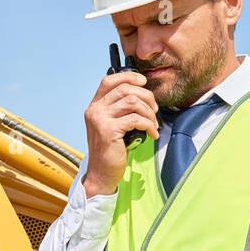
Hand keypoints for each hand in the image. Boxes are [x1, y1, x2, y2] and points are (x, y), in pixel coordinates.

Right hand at [82, 70, 158, 196]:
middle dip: (146, 97)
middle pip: (125, 89)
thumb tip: (142, 94)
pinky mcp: (109, 130)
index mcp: (95, 106)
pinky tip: (152, 134)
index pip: (109, 80)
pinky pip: (136, 119)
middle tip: (154, 110)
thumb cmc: (110, 151)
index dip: (128, 77)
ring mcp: (100, 120)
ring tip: (153, 124)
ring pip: (132, 101)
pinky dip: (149, 125)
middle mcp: (95, 110)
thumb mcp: (111, 125)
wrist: (101, 174)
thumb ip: (119, 109)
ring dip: (149, 112)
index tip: (143, 82)